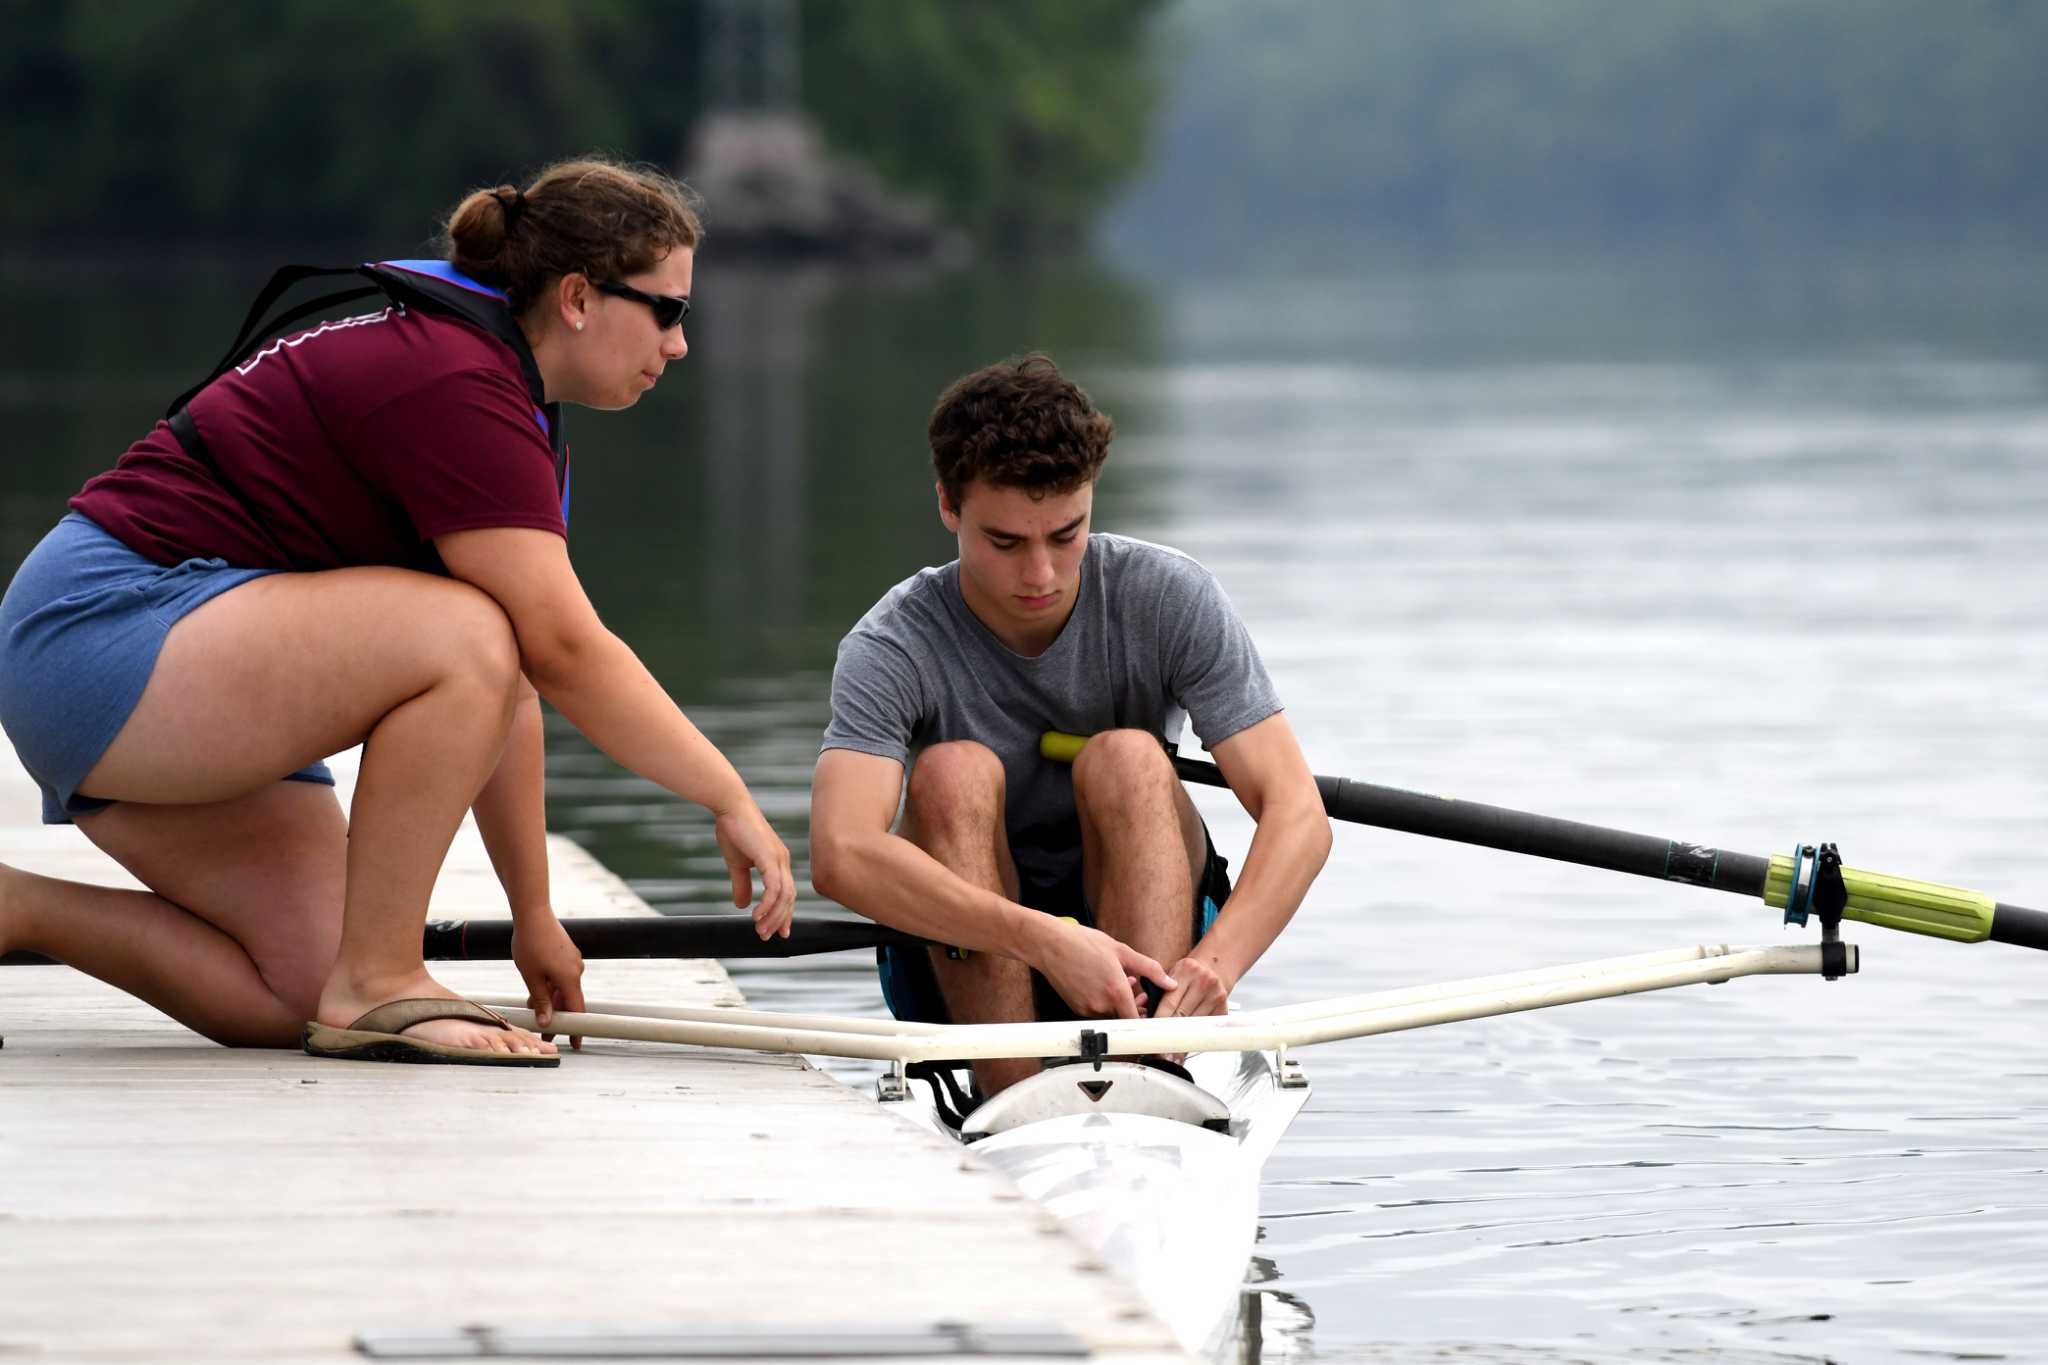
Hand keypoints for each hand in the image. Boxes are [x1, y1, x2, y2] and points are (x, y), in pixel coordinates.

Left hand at [510, 912, 586, 1051]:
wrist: (533, 914)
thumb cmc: (531, 943)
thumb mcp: (531, 977)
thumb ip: (540, 1001)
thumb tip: (546, 1020)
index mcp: (570, 978)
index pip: (576, 1010)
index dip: (576, 1028)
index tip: (576, 1043)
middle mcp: (576, 970)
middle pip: (570, 1000)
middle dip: (557, 1016)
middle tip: (545, 1029)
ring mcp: (572, 961)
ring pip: (563, 988)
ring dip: (550, 1000)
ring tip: (531, 1007)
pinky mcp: (567, 954)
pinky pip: (561, 976)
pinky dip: (551, 986)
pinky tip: (536, 988)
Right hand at [715, 805, 795, 938]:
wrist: (729, 807)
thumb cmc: (733, 830)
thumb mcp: (736, 863)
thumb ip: (741, 884)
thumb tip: (742, 905)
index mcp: (778, 862)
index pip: (787, 893)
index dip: (784, 913)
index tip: (780, 932)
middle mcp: (783, 861)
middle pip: (789, 898)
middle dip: (779, 920)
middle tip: (767, 936)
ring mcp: (779, 859)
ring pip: (784, 896)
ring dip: (773, 916)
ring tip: (760, 930)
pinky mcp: (770, 857)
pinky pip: (774, 887)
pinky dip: (768, 904)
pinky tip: (756, 915)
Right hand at [1036, 920, 1176, 1019]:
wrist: (1049, 944)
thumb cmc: (1082, 943)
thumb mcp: (1122, 951)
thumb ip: (1150, 969)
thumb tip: (1170, 982)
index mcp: (1116, 992)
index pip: (1138, 1021)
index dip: (1148, 1020)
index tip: (1153, 1016)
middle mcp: (1101, 1005)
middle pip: (1125, 1018)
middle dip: (1135, 1008)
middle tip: (1140, 993)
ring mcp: (1086, 1008)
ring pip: (1111, 1014)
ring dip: (1119, 1003)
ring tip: (1120, 982)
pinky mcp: (1076, 1008)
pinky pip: (1096, 1010)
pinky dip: (1104, 1002)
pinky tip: (1102, 983)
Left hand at [1149, 953, 1231, 1064]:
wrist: (1213, 968)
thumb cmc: (1188, 973)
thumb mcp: (1172, 973)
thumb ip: (1159, 990)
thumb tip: (1144, 1016)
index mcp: (1186, 971)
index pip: (1169, 1002)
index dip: (1158, 1021)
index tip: (1150, 1035)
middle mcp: (1204, 981)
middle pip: (1182, 1016)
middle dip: (1169, 1034)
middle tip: (1159, 1051)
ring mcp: (1216, 995)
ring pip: (1195, 1025)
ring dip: (1183, 1040)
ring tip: (1172, 1054)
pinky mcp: (1224, 1008)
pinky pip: (1207, 1028)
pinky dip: (1196, 1038)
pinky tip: (1188, 1046)